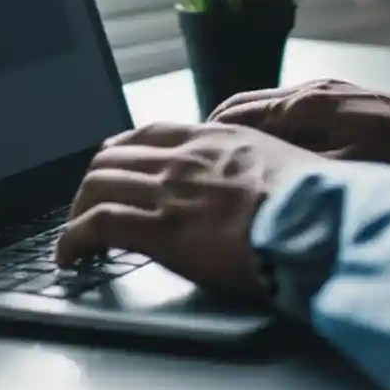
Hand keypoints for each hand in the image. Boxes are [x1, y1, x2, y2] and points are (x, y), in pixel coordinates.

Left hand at [54, 122, 325, 298]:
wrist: (319, 221)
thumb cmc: (318, 203)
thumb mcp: (287, 166)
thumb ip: (259, 169)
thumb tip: (264, 187)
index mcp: (217, 138)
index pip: (150, 133)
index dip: (122, 150)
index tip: (112, 165)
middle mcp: (185, 157)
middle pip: (113, 157)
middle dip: (93, 183)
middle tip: (88, 208)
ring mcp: (170, 190)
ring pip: (96, 186)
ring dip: (78, 212)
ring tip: (76, 238)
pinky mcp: (160, 229)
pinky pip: (97, 226)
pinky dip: (74, 241)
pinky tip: (70, 257)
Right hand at [209, 79, 389, 183]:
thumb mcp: (343, 177)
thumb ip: (290, 175)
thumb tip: (246, 185)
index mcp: (305, 106)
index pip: (231, 117)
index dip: (202, 142)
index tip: (183, 166)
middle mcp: (313, 91)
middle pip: (243, 108)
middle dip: (215, 136)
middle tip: (196, 168)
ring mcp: (333, 94)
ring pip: (267, 110)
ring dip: (245, 134)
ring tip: (230, 168)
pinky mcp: (350, 103)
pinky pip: (293, 115)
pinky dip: (273, 133)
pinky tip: (278, 161)